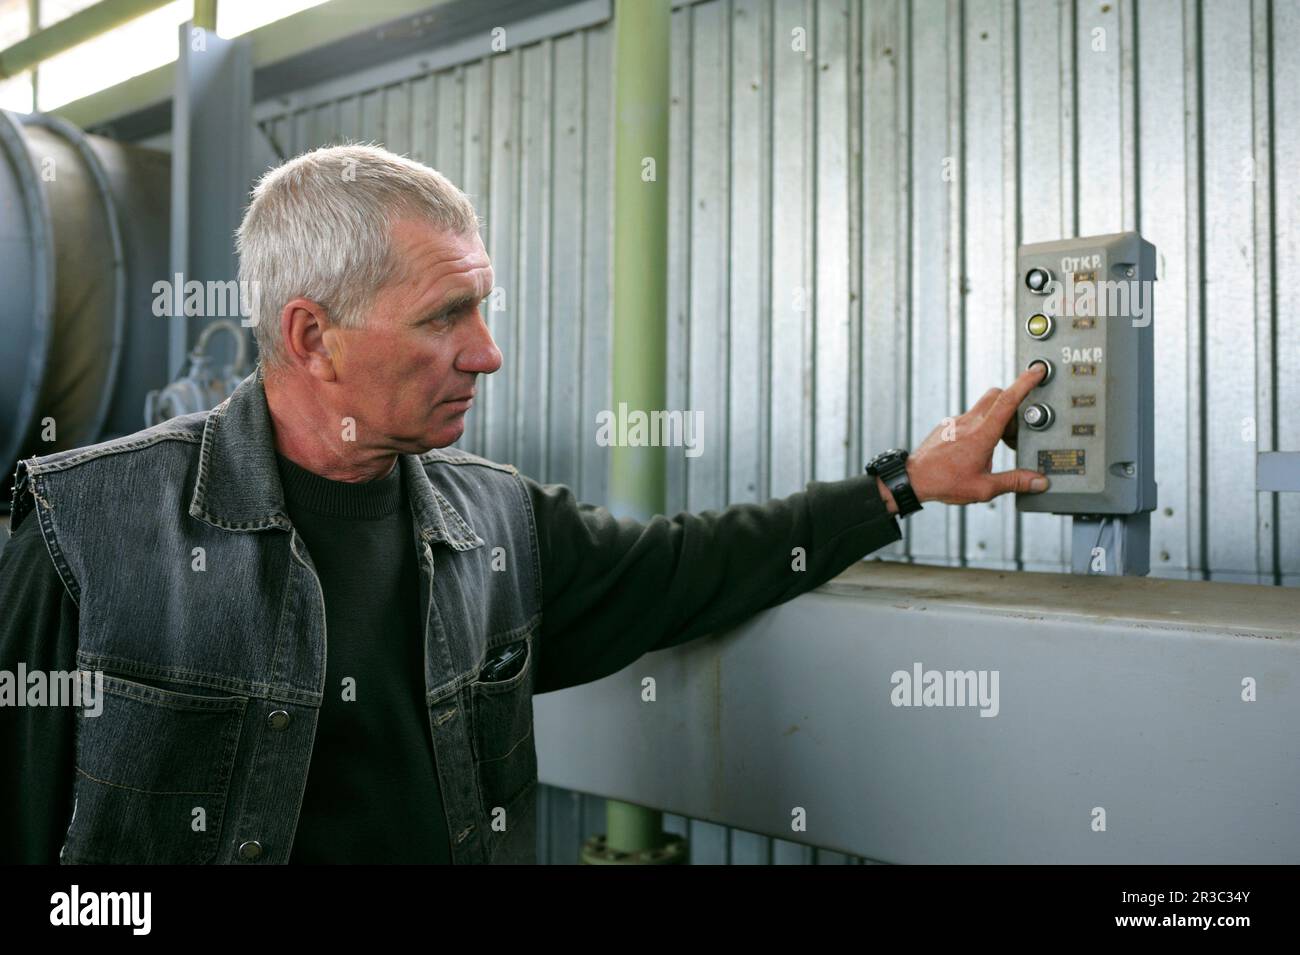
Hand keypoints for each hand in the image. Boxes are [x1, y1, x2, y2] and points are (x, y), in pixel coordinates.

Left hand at [876, 365, 1049, 509]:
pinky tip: (978, 449)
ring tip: (998, 445)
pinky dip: (982, 426)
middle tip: (1017, 431)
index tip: (1037, 370)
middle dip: (1013, 405)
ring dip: (997, 419)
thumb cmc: (944, 483)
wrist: (913, 480)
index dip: (1025, 382)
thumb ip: (1014, 482)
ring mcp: (956, 422)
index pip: (1008, 400)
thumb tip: (1038, 481)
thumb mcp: (984, 488)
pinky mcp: (947, 426)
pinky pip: (970, 417)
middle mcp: (968, 422)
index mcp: (981, 434)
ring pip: (984, 407)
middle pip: (997, 396)